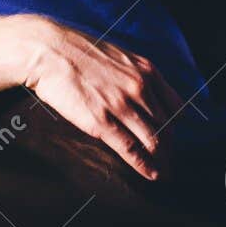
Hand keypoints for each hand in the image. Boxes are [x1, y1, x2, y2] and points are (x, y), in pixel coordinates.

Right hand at [14, 15, 184, 180]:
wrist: (49, 51)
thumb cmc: (79, 52)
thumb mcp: (119, 57)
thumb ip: (136, 75)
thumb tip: (145, 93)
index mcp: (147, 71)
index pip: (175, 107)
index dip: (176, 127)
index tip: (173, 139)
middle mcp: (140, 88)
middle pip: (167, 127)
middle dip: (170, 149)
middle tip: (169, 163)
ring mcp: (121, 105)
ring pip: (153, 141)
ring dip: (162, 162)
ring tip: (163, 174)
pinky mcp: (101, 122)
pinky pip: (131, 149)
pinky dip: (144, 166)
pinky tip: (150, 175)